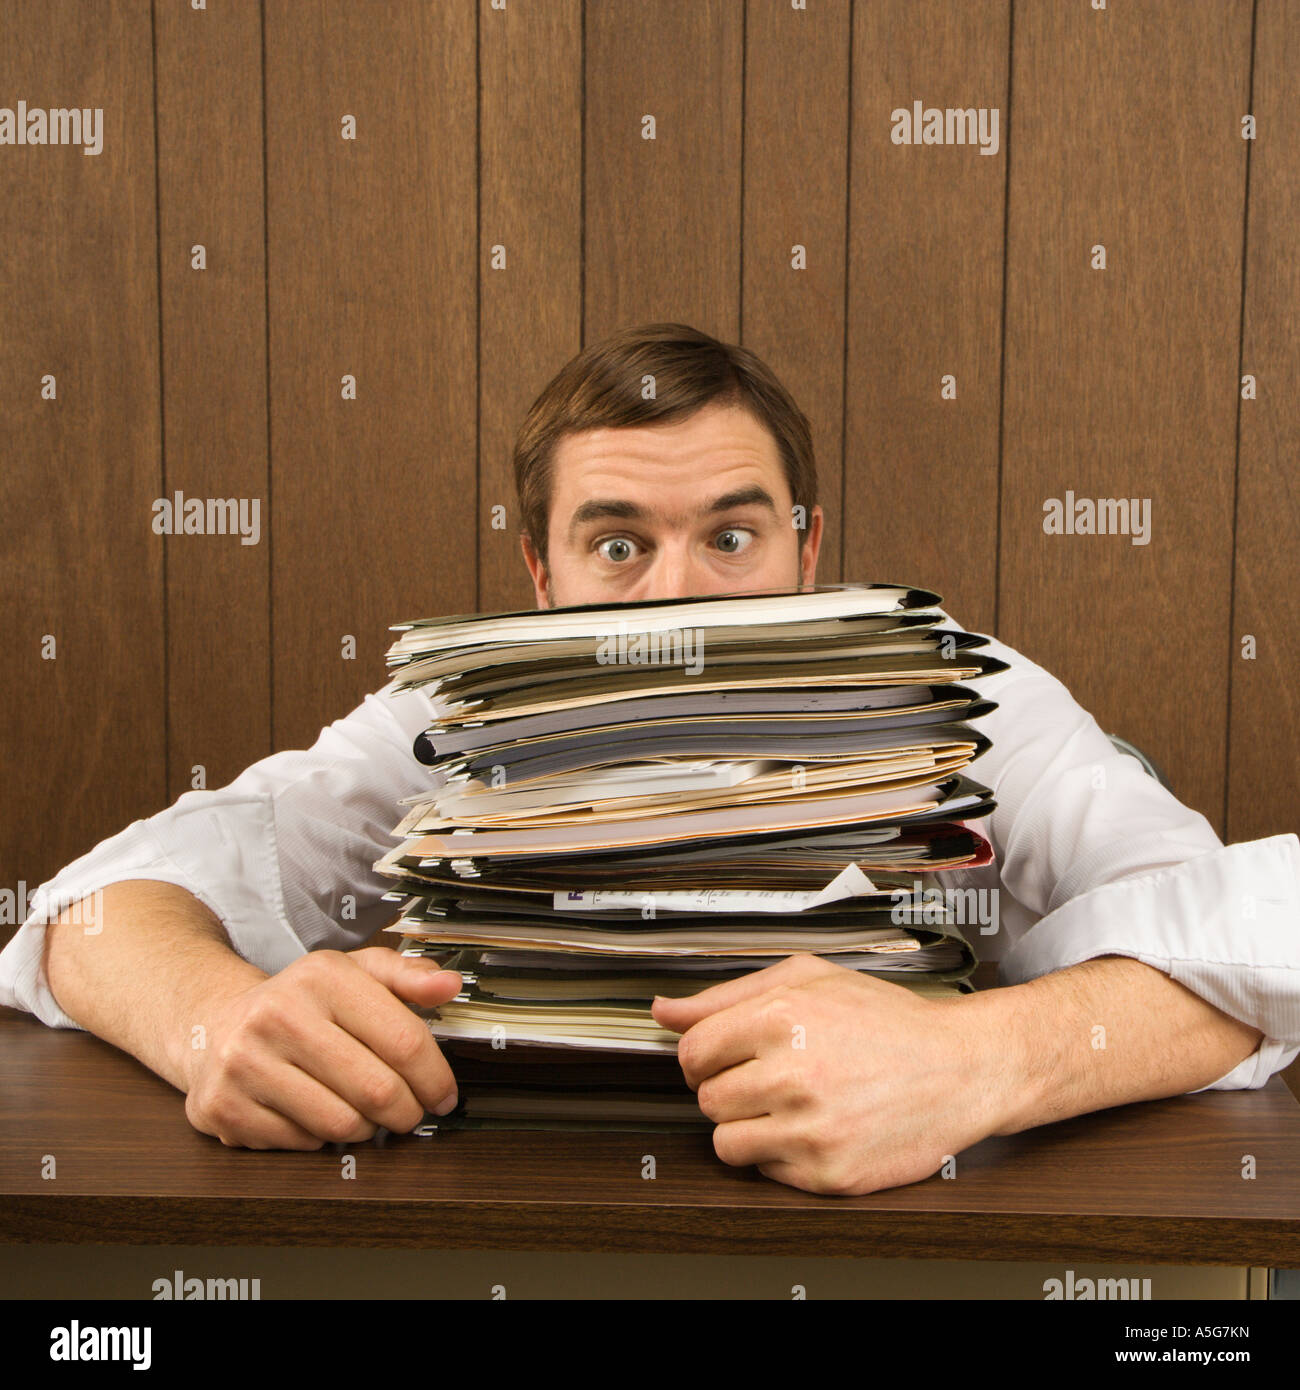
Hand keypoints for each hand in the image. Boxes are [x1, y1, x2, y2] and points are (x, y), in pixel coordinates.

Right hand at [182, 947, 462, 1148]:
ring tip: (363, 1111)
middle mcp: (278, 1015)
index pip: (404, 1040)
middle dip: (406, 1111)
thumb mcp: (353, 974)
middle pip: (377, 1089)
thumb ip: (407, 977)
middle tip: (410, 1114)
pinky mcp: (224, 1108)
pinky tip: (315, 1113)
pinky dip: (320, 1138)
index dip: (435, 1077)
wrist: (213, 1025)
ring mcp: (245, 1064)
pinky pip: (301, 1144)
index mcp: (321, 977)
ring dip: (365, 1128)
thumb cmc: (300, 1004)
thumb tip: (450, 984)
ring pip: (341, 1124)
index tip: (444, 1094)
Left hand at [651, 953, 1013, 1195]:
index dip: (706, 1056)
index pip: (691, 1053)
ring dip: (749, 1127)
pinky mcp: (828, 1173)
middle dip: (731, 1089)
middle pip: (706, 1099)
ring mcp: (810, 1129)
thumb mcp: (807, 979)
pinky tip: (817, 1127)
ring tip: (791, 1105)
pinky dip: (783, 1156)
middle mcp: (792, 1074)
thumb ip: (725, 995)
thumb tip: (664, 1011)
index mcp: (781, 1018)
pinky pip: (766, 1174)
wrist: (960, 1067)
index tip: (728, 1056)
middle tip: (773, 1077)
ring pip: (726, 1143)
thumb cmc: (885, 1020)